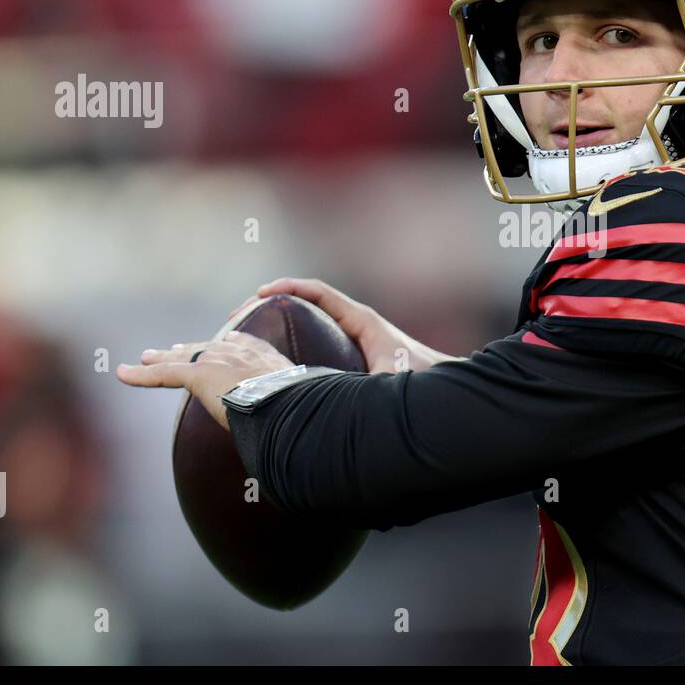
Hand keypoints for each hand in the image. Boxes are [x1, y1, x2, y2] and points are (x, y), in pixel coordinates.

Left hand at [116, 331, 294, 429]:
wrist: (290, 403)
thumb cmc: (301, 409)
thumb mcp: (300, 404)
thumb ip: (292, 409)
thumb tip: (301, 433)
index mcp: (265, 358)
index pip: (243, 345)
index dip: (232, 344)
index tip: (231, 338)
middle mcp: (240, 352)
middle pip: (208, 347)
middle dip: (189, 348)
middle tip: (173, 349)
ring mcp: (219, 360)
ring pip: (183, 357)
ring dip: (163, 358)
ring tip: (146, 357)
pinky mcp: (199, 374)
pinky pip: (163, 374)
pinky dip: (139, 375)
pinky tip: (120, 373)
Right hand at [229, 277, 460, 373]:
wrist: (448, 392)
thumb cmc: (424, 382)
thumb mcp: (392, 382)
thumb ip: (370, 387)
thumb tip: (339, 396)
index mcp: (363, 322)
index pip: (319, 293)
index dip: (289, 288)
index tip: (260, 293)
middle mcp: (357, 324)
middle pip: (307, 302)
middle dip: (269, 305)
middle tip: (236, 318)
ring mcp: (354, 336)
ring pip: (308, 320)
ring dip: (276, 323)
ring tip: (242, 336)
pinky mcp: (354, 352)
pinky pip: (314, 337)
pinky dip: (290, 340)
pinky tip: (270, 360)